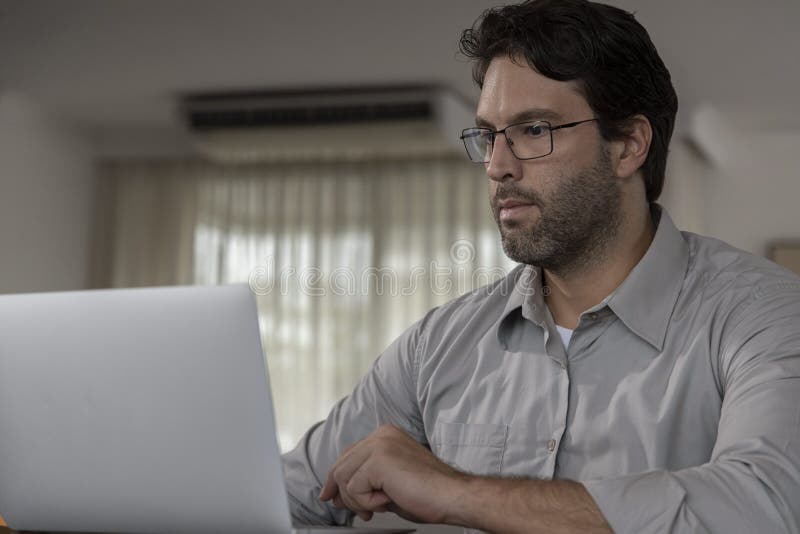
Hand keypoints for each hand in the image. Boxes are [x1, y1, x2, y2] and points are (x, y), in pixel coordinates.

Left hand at [319, 424, 467, 523]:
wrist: (451, 496)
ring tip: (383, 503)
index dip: (336, 479)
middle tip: (361, 510)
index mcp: (385, 435)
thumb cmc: (428, 492)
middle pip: (341, 466)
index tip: (331, 495)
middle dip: (344, 494)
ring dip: (360, 501)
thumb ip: (365, 480)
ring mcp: (379, 444)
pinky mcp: (378, 460)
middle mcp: (381, 435)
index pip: (348, 455)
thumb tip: (337, 493)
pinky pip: (355, 488)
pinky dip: (368, 502)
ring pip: (344, 478)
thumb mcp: (388, 482)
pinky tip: (388, 499)